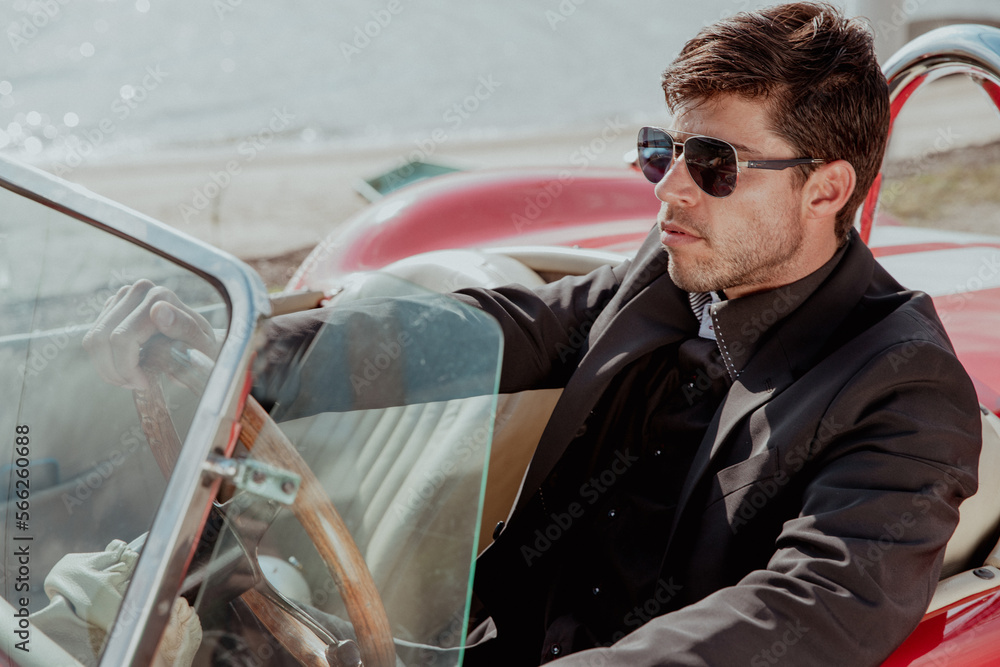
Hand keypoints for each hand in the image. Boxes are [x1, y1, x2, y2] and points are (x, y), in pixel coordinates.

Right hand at [83, 279, 218, 390]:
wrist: (198, 341)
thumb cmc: (202, 348)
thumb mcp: (202, 344)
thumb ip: (184, 328)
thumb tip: (158, 310)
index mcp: (160, 297)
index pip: (122, 338)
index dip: (127, 368)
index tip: (144, 384)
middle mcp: (138, 290)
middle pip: (102, 339)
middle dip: (115, 371)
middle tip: (134, 385)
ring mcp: (122, 297)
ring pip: (93, 341)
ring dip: (108, 368)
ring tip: (130, 380)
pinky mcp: (112, 307)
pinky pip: (93, 340)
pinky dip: (105, 360)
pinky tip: (126, 368)